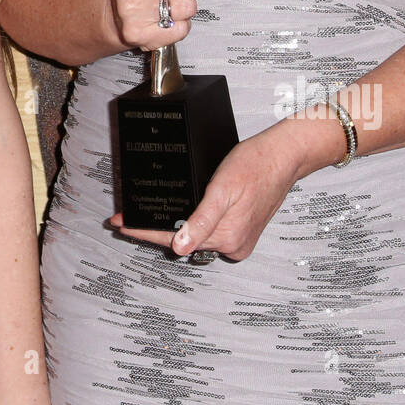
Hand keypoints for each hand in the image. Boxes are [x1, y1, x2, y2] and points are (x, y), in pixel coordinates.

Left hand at [108, 120, 304, 261]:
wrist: (283, 156)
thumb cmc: (254, 165)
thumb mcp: (221, 190)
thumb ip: (200, 221)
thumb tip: (179, 247)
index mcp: (226, 237)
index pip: (173, 239)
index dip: (144, 232)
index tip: (121, 226)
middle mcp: (232, 244)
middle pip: (182, 239)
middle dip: (155, 228)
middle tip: (128, 218)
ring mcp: (239, 240)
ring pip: (195, 236)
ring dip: (173, 227)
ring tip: (148, 217)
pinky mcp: (242, 231)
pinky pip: (210, 232)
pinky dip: (192, 225)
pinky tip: (181, 216)